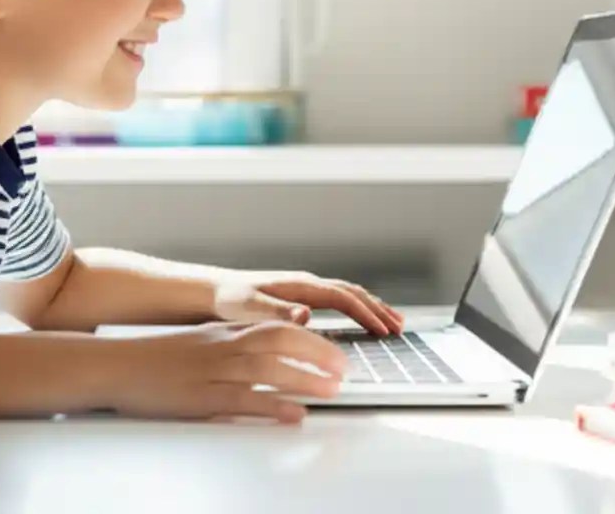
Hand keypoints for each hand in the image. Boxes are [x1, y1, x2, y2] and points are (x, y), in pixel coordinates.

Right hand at [107, 321, 345, 422]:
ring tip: (332, 391)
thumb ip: (234, 350)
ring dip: (305, 379)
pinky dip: (272, 406)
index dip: (312, 339)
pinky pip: (244, 400)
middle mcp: (224, 348)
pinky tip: (293, 414)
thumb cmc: (158, 359)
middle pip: (281, 341)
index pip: (278, 328)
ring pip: (269, 369)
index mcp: (226, 335)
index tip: (335, 353)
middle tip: (345, 370)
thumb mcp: (202, 346)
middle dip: (318, 354)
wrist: (116, 364)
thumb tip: (268, 362)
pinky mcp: (201, 397)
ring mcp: (213, 372)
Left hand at [213, 271, 404, 336]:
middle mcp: (308, 283)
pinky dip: (358, 308)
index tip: (383, 330)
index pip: (343, 297)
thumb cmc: (230, 300)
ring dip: (373, 307)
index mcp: (301, 285)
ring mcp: (306, 288)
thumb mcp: (250, 308)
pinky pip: (339, 300)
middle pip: (353, 292)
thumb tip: (307, 314)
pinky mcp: (302, 296)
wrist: (215, 291)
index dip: (365, 313)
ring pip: (349, 294)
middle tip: (399, 328)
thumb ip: (278, 311)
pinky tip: (363, 319)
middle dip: (378, 309)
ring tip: (393, 322)